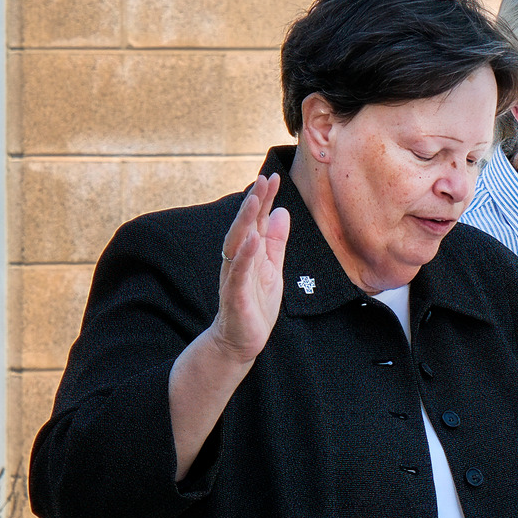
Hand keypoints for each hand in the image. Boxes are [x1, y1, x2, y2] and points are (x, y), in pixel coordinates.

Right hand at [213, 173, 290, 363]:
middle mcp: (238, 259)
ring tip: (255, 201)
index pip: (258, 221)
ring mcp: (235, 275)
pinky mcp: (235, 294)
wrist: (241, 340)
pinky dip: (244, 255)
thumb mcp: (273, 268)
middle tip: (264, 179)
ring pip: (237, 243)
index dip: (265, 200)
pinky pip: (238, 272)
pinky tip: (251, 240)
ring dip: (245, 221)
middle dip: (255, 202)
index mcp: (250, 252)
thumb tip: (283, 211)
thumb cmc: (256, 304)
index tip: (273, 177)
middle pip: (246, 225)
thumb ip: (276, 242)